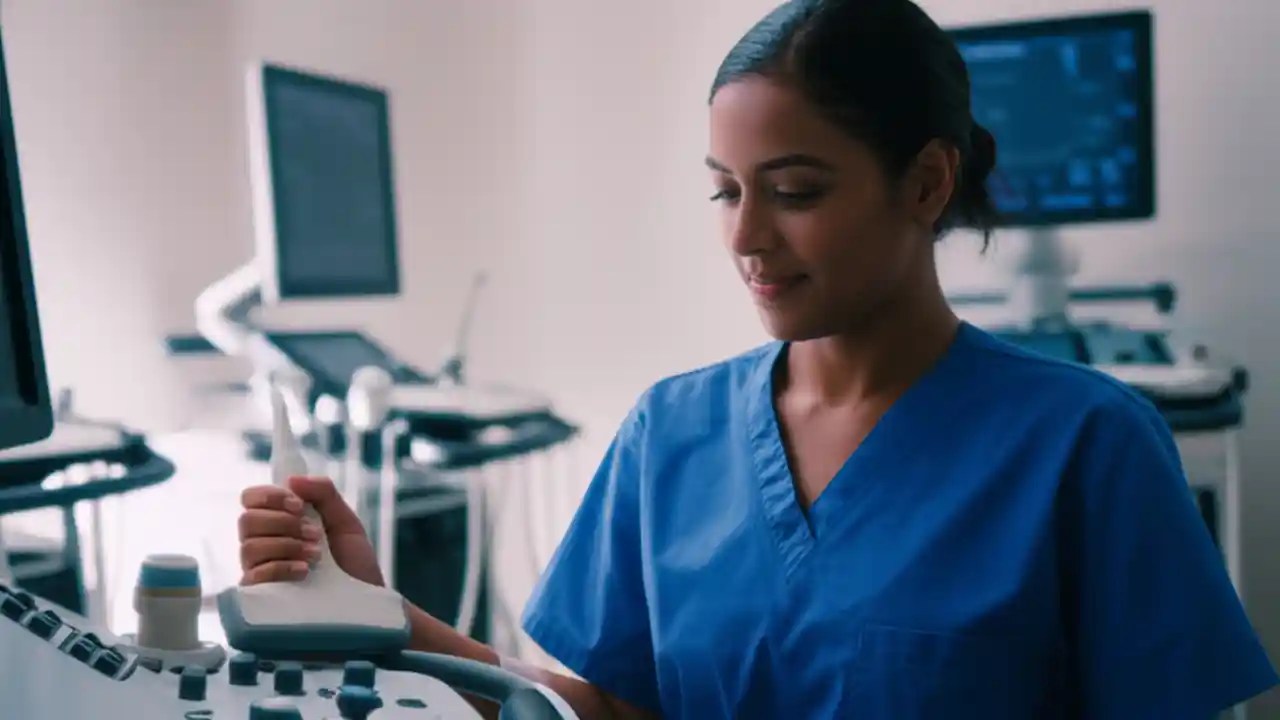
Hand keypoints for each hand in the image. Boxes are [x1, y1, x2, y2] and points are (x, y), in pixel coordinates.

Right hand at [237, 476, 383, 586]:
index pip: (251, 498)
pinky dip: (281, 566)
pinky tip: (304, 571)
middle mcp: (264, 545)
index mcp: (280, 522)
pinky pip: (254, 574)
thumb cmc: (355, 564)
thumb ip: (324, 494)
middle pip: (247, 521)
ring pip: (250, 546)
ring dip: (288, 544)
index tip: (299, 505)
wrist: (367, 602)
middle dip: (284, 523)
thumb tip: (292, 479)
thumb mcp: (345, 522)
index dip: (270, 496)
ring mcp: (259, 572)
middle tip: (314, 534)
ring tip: (316, 556)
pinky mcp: (260, 598)